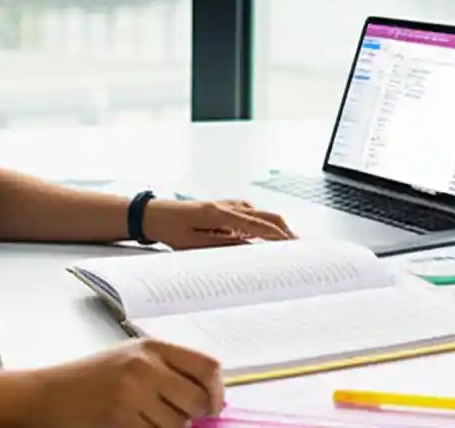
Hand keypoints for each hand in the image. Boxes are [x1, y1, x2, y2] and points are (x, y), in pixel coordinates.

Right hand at [25, 338, 224, 427]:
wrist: (47, 395)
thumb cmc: (89, 379)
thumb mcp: (130, 361)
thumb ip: (167, 371)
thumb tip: (210, 397)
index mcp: (151, 348)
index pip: (208, 368)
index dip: (216, 392)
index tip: (212, 406)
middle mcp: (145, 366)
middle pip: (198, 401)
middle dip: (191, 416)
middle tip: (172, 415)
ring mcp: (133, 393)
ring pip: (178, 425)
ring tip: (140, 418)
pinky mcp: (120, 418)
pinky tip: (129, 424)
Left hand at [144, 198, 295, 249]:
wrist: (155, 215)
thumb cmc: (170, 229)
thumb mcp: (195, 244)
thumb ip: (224, 246)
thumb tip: (250, 249)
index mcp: (220, 213)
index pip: (257, 224)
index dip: (277, 236)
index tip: (292, 244)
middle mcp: (227, 205)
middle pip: (265, 214)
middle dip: (284, 229)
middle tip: (299, 245)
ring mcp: (226, 204)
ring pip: (260, 213)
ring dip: (274, 226)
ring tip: (287, 244)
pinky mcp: (224, 207)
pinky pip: (250, 213)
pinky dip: (262, 223)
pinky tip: (265, 235)